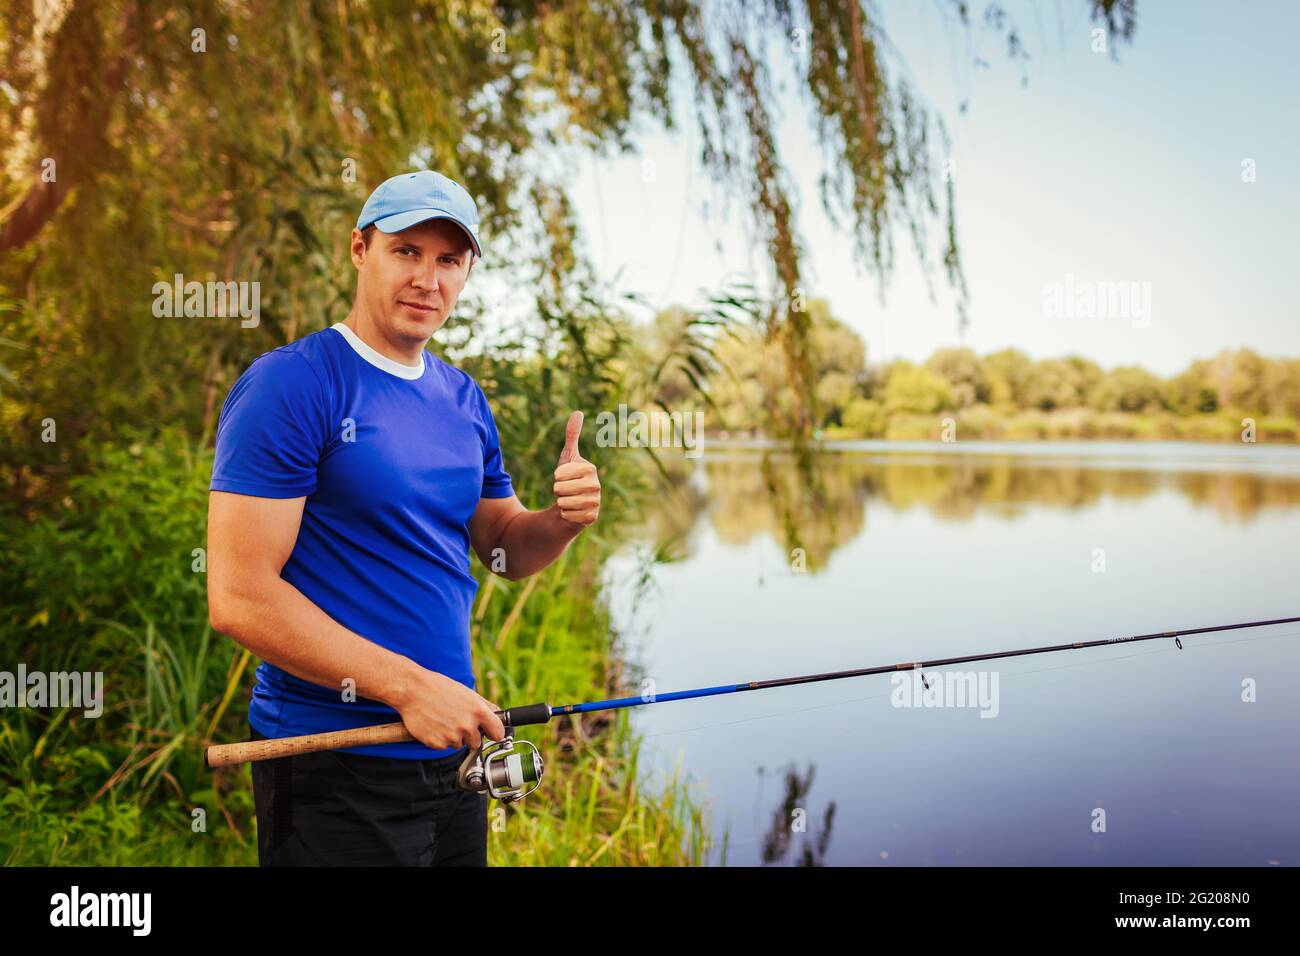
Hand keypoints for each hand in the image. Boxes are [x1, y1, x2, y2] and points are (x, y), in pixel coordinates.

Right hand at [393, 668, 504, 750]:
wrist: (413, 690)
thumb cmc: (439, 688)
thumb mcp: (467, 692)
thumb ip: (485, 706)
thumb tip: (498, 714)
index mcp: (478, 711)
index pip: (498, 733)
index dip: (493, 733)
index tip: (490, 733)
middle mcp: (467, 725)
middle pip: (477, 742)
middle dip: (469, 735)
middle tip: (457, 721)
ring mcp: (452, 736)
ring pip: (460, 744)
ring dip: (454, 736)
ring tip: (443, 720)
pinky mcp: (437, 744)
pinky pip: (444, 746)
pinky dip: (440, 738)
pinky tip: (435, 725)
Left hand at [552, 410, 600, 527]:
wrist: (571, 505)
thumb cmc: (569, 479)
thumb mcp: (567, 457)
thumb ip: (572, 435)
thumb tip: (578, 412)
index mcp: (590, 469)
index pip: (559, 474)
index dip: (556, 477)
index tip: (563, 478)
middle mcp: (596, 485)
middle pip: (560, 489)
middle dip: (557, 491)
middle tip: (565, 491)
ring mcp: (596, 502)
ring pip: (564, 503)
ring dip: (561, 503)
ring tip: (568, 501)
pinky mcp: (592, 517)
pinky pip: (569, 516)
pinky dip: (565, 515)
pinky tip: (572, 513)